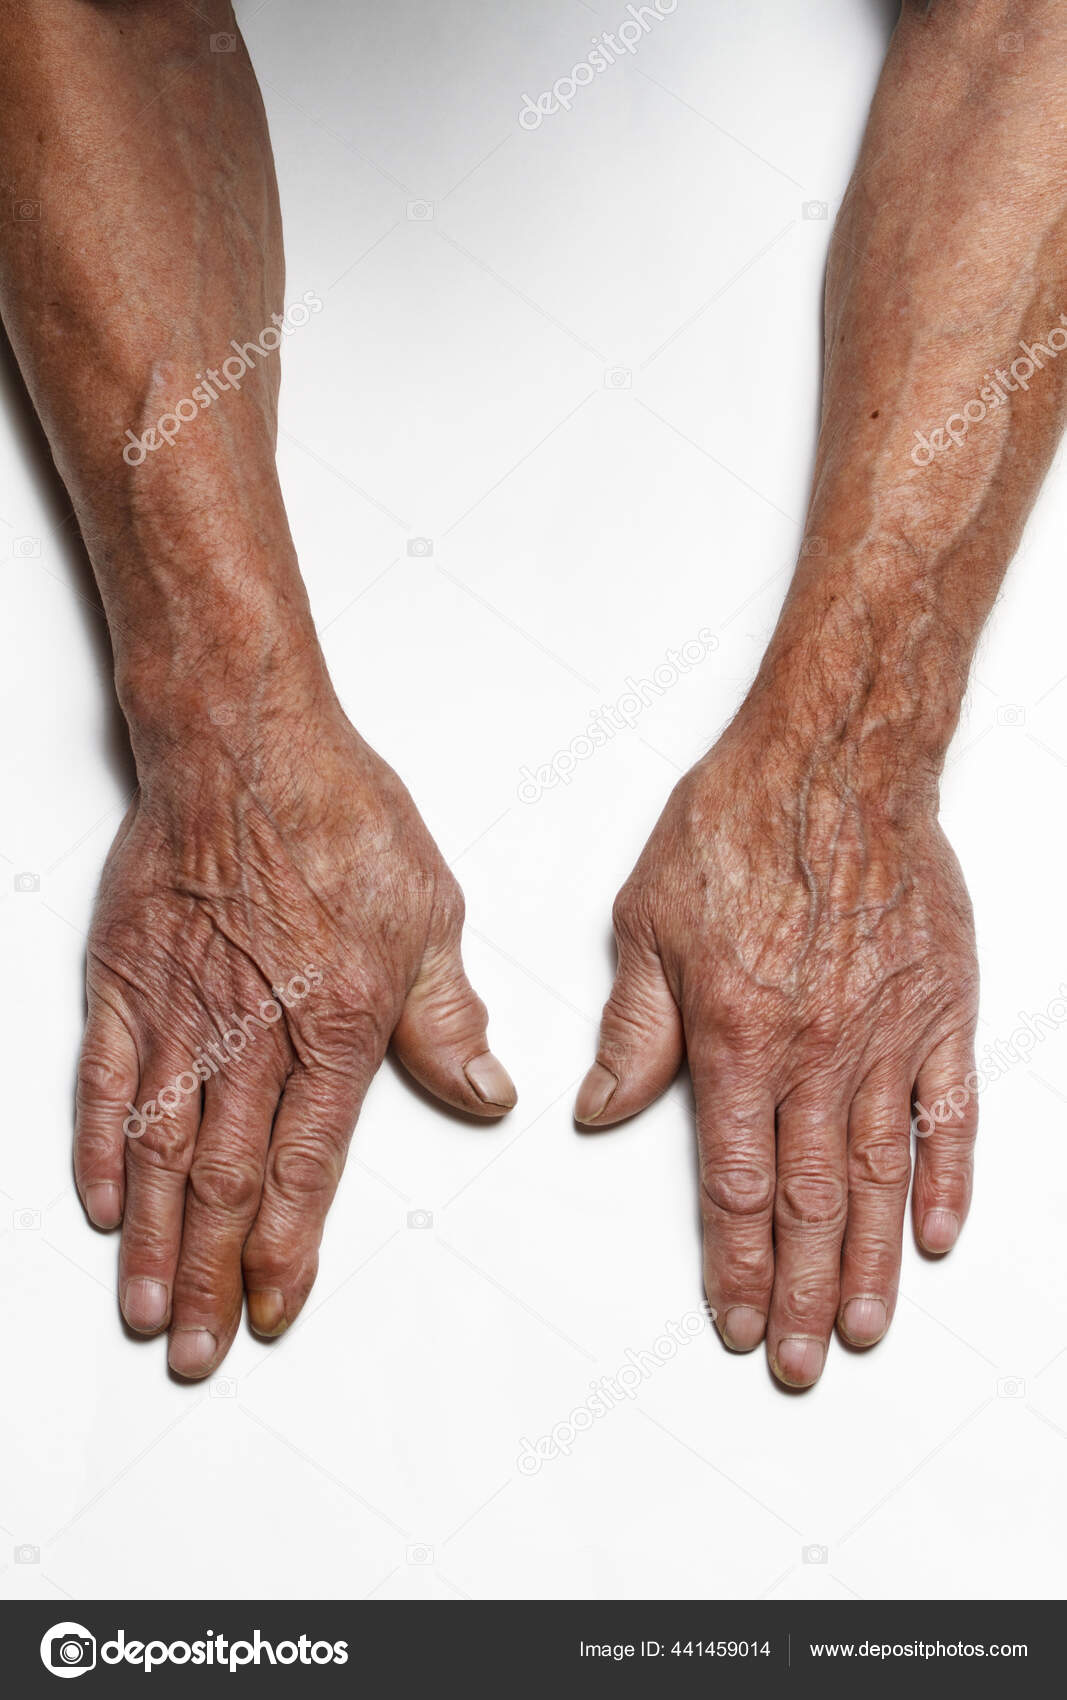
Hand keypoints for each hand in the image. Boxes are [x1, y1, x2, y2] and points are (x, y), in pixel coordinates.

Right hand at [73, 701, 514, 1377]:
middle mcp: (252, 1030)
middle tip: (196, 1345)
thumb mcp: (429, 914)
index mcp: (337, 1022)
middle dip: (210, 1273)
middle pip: (223, 1177)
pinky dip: (101, 1146)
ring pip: (159, 1148)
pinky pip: (104, 1078)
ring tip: (142, 1307)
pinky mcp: (126, 978)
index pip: (307, 1164)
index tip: (275, 1306)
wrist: (244, 745)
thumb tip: (487, 1093)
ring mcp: (180, 1007)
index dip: (287, 1247)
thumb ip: (448, 1018)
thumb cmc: (338, 817)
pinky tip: (102, 1204)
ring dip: (152, 1239)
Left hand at [576, 702, 977, 1386]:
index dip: (734, 1262)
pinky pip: (949, 1113)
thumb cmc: (736, 828)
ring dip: (868, 1263)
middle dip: (798, 1293)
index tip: (731, 1318)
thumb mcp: (649, 924)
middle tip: (795, 1361)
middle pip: (808, 1202)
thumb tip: (598, 1108)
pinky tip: (935, 1235)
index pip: (735, 1183)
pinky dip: (946, 1179)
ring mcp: (886, 1035)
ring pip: (877, 1176)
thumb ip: (633, 1029)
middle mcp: (814, 1052)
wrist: (833, 763)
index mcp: (735, 1037)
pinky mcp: (941, 1010)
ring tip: (861, 1330)